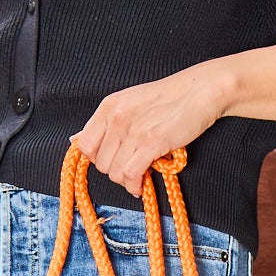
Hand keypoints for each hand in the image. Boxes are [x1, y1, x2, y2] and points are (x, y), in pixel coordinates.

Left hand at [72, 63, 229, 196]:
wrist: (199, 90)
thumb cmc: (168, 98)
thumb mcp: (128, 102)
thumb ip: (104, 122)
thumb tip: (75, 139)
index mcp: (109, 106)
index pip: (84, 145)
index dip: (97, 159)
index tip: (112, 160)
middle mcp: (117, 117)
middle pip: (100, 162)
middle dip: (114, 171)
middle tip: (130, 169)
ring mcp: (134, 130)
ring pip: (115, 172)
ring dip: (125, 181)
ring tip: (138, 177)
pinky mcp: (152, 142)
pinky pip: (132, 174)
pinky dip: (135, 185)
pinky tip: (140, 185)